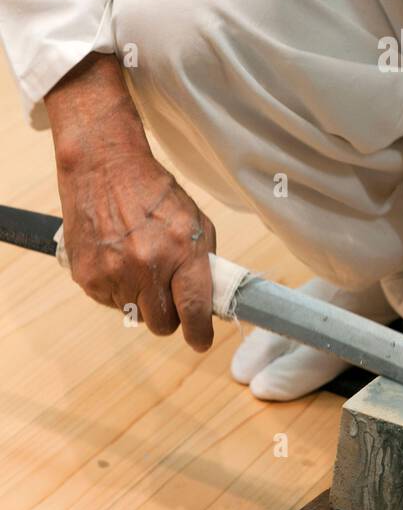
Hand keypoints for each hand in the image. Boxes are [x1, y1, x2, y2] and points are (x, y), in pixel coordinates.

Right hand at [56, 145, 216, 350]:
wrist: (104, 169)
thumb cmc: (154, 194)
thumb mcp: (195, 222)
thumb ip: (203, 265)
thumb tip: (208, 304)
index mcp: (182, 251)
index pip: (195, 310)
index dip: (200, 333)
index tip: (201, 340)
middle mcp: (147, 266)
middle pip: (162, 324)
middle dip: (169, 316)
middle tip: (168, 294)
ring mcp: (114, 274)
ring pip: (134, 315)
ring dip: (141, 300)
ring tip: (139, 265)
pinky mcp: (88, 277)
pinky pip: (110, 303)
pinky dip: (118, 291)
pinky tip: (119, 261)